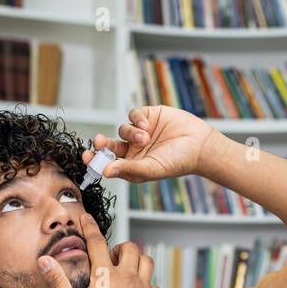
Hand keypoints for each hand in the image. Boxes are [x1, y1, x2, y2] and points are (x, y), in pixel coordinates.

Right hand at [39, 214, 160, 287]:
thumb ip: (57, 282)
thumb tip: (43, 260)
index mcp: (105, 276)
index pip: (96, 242)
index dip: (90, 227)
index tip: (85, 217)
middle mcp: (127, 278)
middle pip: (131, 247)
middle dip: (121, 248)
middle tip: (112, 260)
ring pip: (147, 262)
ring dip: (137, 262)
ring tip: (127, 273)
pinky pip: (155, 287)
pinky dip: (147, 286)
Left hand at [83, 106, 220, 183]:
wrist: (199, 144)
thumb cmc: (178, 162)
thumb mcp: (151, 169)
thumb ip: (128, 169)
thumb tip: (105, 172)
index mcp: (132, 165)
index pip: (108, 163)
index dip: (96, 160)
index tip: (87, 157)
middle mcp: (133, 150)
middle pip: (109, 144)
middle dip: (102, 143)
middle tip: (98, 142)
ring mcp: (140, 132)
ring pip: (122, 128)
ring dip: (131, 132)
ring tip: (146, 137)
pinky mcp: (148, 116)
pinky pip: (133, 114)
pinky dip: (137, 118)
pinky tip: (147, 124)